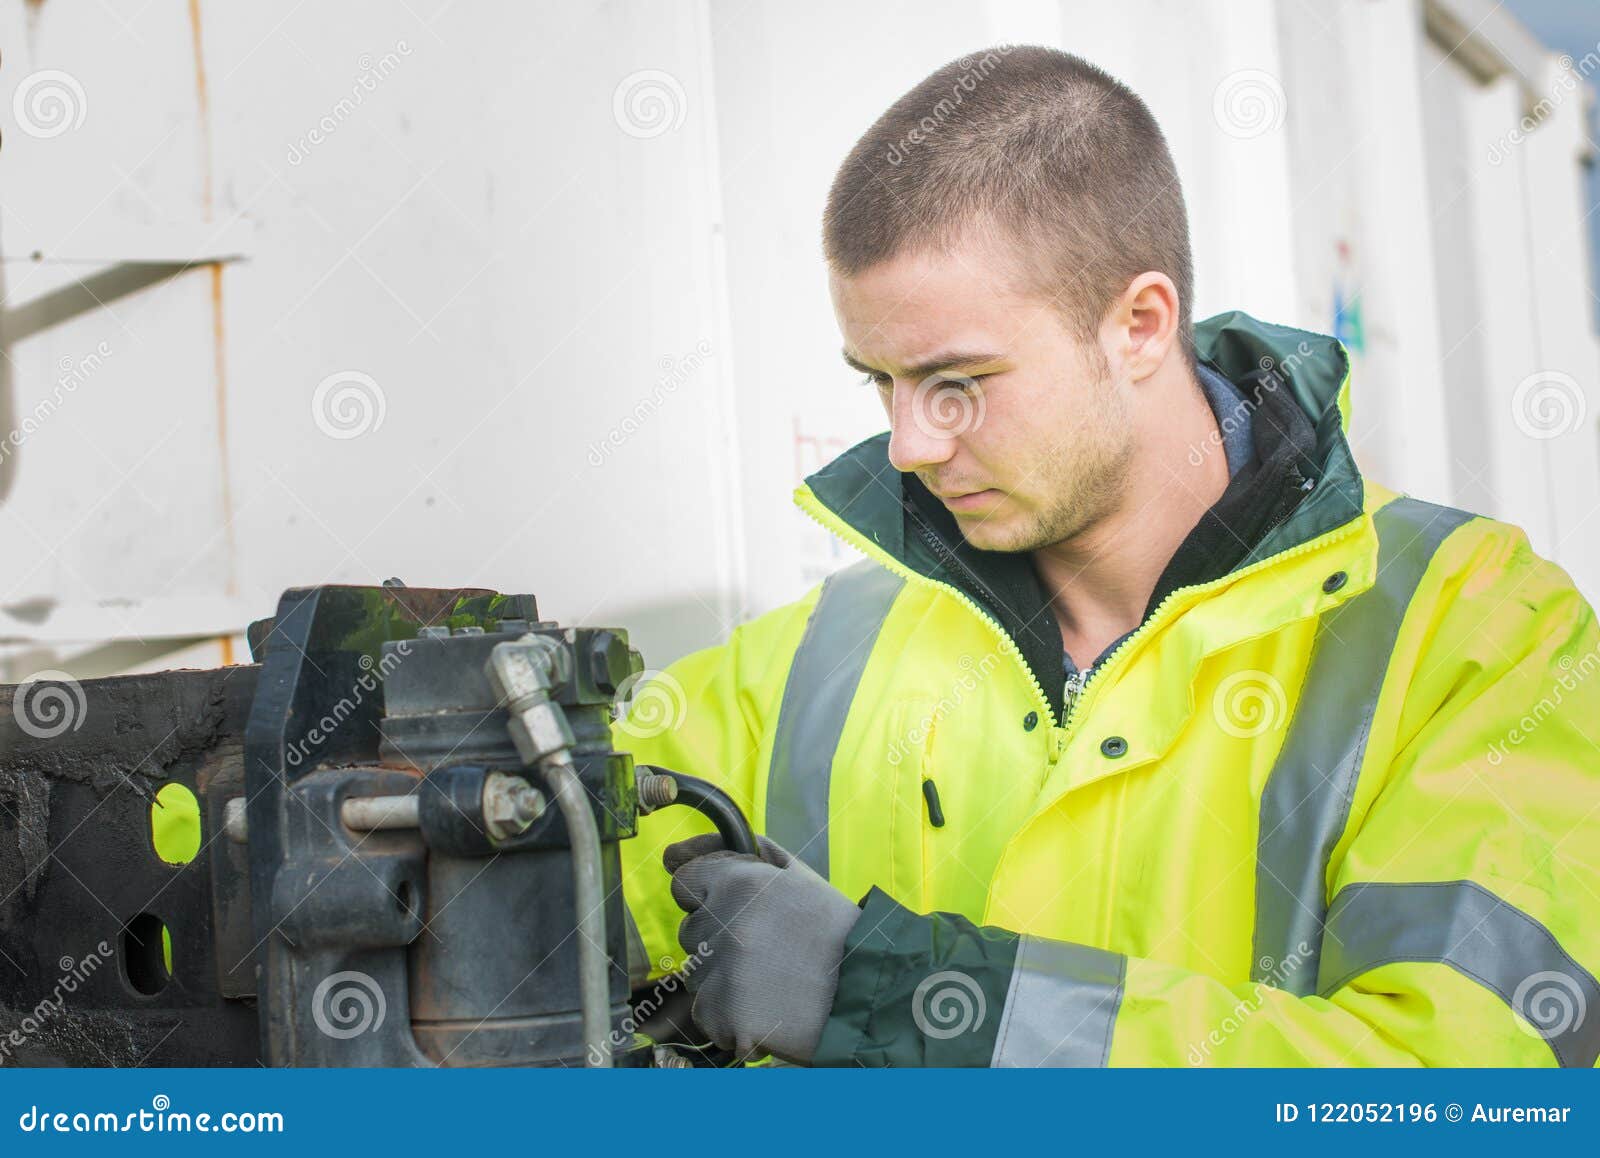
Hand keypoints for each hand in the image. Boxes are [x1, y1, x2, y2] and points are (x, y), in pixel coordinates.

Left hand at [664, 833, 861, 1063]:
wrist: (869, 992)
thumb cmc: (833, 932)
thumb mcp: (796, 875)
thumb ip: (736, 854)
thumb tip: (673, 855)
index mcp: (739, 882)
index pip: (684, 883)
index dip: (707, 897)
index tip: (736, 912)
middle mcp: (725, 923)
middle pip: (690, 933)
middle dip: (718, 941)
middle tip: (767, 951)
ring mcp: (723, 972)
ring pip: (697, 976)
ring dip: (724, 981)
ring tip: (772, 982)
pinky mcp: (725, 1015)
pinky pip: (707, 1016)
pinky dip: (730, 1019)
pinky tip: (767, 1010)